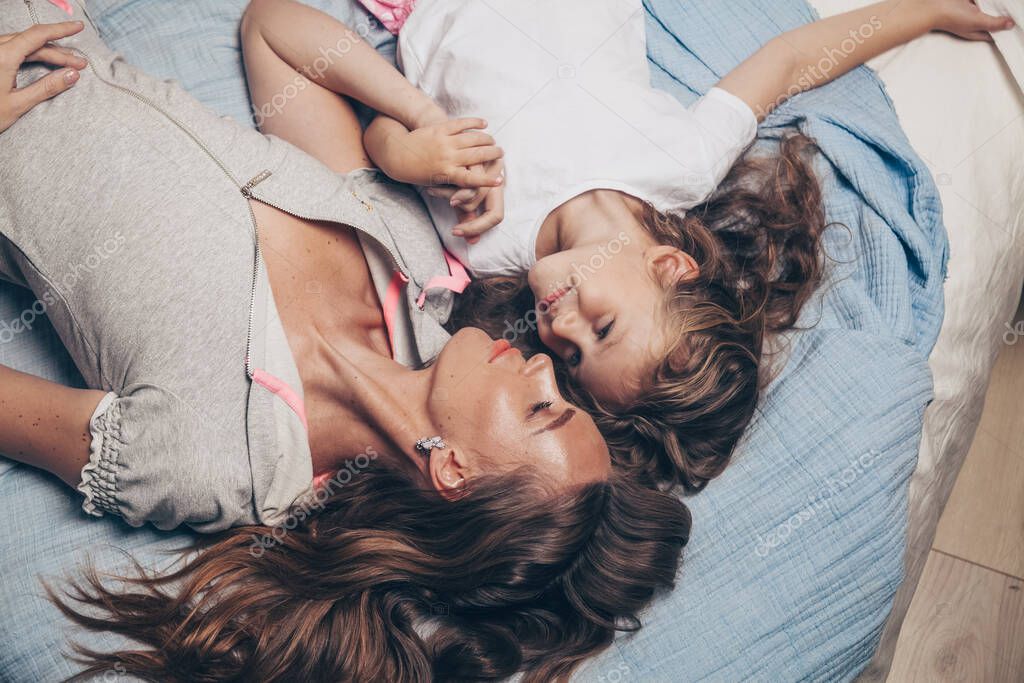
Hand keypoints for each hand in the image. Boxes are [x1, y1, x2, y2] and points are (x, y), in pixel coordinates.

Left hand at [0, 21, 86, 133]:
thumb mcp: (18, 104)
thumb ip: (46, 88)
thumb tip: (72, 75)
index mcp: (3, 57)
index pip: (38, 35)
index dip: (61, 29)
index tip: (77, 27)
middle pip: (34, 42)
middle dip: (59, 51)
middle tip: (79, 64)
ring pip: (24, 44)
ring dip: (47, 52)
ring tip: (67, 63)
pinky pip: (14, 48)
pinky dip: (33, 53)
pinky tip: (44, 61)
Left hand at [383, 116, 504, 187]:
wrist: (398, 154)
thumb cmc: (419, 173)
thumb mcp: (436, 183)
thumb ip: (455, 186)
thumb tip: (472, 198)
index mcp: (446, 173)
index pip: (471, 178)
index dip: (486, 180)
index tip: (500, 180)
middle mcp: (447, 157)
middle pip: (477, 155)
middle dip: (492, 153)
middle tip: (501, 153)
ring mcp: (444, 141)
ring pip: (472, 138)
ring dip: (486, 139)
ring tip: (493, 140)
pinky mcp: (440, 128)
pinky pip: (461, 124)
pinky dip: (474, 122)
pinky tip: (484, 123)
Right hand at [427, 158, 504, 242]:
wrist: (439, 143)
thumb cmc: (451, 171)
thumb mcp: (459, 195)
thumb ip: (467, 215)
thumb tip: (473, 242)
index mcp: (496, 187)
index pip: (496, 216)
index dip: (478, 228)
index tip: (457, 232)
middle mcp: (496, 176)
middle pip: (486, 206)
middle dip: (465, 213)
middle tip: (448, 209)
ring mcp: (487, 164)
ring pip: (476, 194)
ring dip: (454, 198)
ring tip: (436, 193)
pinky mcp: (473, 157)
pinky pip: (465, 180)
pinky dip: (449, 188)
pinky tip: (435, 187)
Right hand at [925, 0, 1013, 40]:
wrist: (935, 7)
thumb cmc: (952, 18)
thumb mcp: (977, 22)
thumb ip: (994, 23)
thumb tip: (1010, 25)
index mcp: (976, 31)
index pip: (994, 34)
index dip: (1004, 31)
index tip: (1013, 25)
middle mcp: (973, 22)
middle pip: (991, 20)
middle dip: (1001, 16)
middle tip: (1011, 12)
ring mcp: (970, 12)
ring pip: (986, 9)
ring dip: (993, 6)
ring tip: (1003, 3)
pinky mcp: (967, 2)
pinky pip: (979, 1)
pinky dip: (983, 1)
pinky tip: (987, 0)